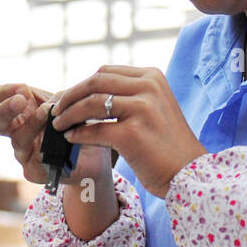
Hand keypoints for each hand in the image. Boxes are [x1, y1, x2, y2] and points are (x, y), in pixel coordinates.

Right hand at [0, 82, 110, 186]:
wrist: (95, 149)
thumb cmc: (76, 122)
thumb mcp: (66, 102)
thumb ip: (55, 98)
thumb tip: (47, 107)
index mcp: (18, 110)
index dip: (2, 93)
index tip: (22, 90)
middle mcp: (15, 131)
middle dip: (4, 110)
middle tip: (20, 101)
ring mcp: (22, 151)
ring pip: (18, 139)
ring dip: (33, 123)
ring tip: (48, 112)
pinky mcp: (33, 171)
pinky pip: (35, 160)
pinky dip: (46, 148)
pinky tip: (57, 141)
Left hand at [50, 65, 206, 198]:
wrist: (189, 173)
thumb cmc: (167, 144)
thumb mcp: (154, 107)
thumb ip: (128, 95)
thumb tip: (87, 93)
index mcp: (152, 77)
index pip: (106, 72)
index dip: (80, 84)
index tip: (66, 97)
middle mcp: (148, 88)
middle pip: (95, 82)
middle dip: (70, 95)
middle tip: (56, 109)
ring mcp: (141, 109)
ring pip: (91, 104)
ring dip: (69, 114)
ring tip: (59, 125)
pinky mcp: (132, 133)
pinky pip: (94, 129)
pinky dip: (78, 133)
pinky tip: (71, 138)